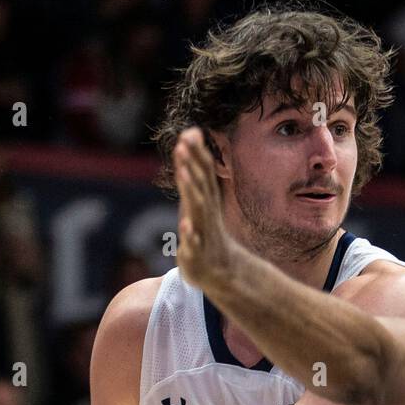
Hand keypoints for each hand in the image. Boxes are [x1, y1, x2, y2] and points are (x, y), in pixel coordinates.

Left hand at [173, 127, 237, 292]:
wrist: (221, 270)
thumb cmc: (204, 231)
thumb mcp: (198, 199)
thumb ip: (192, 169)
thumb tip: (190, 134)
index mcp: (206, 200)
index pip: (203, 173)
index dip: (196, 154)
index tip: (188, 133)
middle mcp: (206, 212)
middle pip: (200, 186)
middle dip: (191, 166)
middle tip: (183, 146)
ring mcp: (203, 232)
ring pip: (198, 210)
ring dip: (191, 192)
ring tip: (183, 174)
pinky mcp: (197, 253)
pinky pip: (194, 243)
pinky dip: (190, 234)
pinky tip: (184, 224)